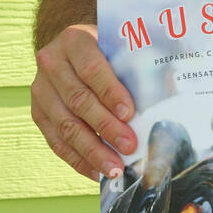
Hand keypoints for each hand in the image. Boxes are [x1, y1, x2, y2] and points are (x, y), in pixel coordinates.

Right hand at [31, 24, 137, 181]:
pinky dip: (78, 159)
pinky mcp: (38, 113)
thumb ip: (143, 60)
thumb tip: (173, 86)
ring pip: (65, 125)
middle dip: (106, 127)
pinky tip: (96, 172)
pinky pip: (56, 141)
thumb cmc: (110, 49)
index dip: (110, 93)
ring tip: (114, 169)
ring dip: (92, 150)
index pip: (92, 69)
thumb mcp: (124, 44)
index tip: (129, 114)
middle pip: (79, 100)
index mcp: (74, 40)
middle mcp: (52, 63)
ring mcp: (41, 90)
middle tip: (129, 146)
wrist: (76, 50)